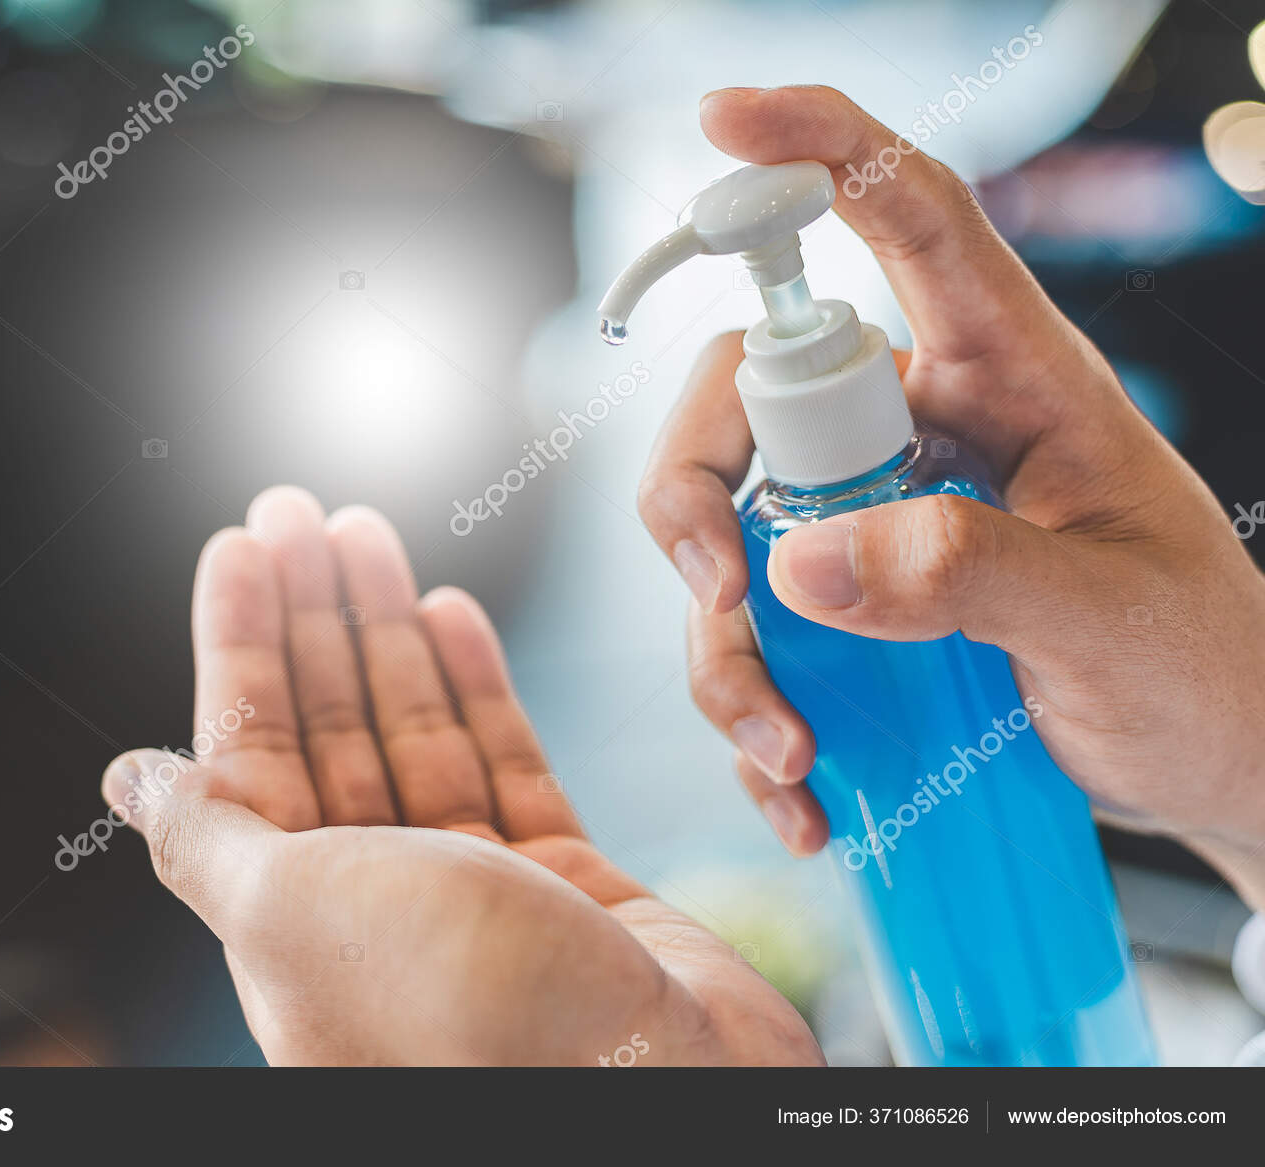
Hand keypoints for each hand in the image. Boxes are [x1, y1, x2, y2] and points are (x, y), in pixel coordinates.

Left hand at [102, 486, 820, 1064]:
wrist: (662, 1090)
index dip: (240, 644)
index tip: (241, 545)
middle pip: (329, 732)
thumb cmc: (467, 1016)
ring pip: (416, 736)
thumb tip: (125, 777)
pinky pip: (505, 764)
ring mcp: (472, 895)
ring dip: (388, 632)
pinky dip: (476, 686)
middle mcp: (376, 908)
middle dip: (313, 616)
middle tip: (305, 510)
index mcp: (292, 924)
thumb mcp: (295, 914)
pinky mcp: (562, 885)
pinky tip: (450, 611)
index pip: (245, 753)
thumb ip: (208, 836)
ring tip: (370, 533)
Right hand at [637, 86, 1264, 905]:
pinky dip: (748, 713)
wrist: (1212, 759)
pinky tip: (799, 793)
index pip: (911, 216)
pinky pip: (748, 631)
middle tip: (728, 600)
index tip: (722, 116)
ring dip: (723, 650)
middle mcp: (919, 428)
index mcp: (1009, 375)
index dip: (818, 145)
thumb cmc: (1202, 668)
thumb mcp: (1110, 620)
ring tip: (790, 752)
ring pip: (723, 531)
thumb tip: (804, 563)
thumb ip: (972, 575)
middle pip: (745, 395)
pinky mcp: (848, 600)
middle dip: (696, 498)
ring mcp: (871, 515)